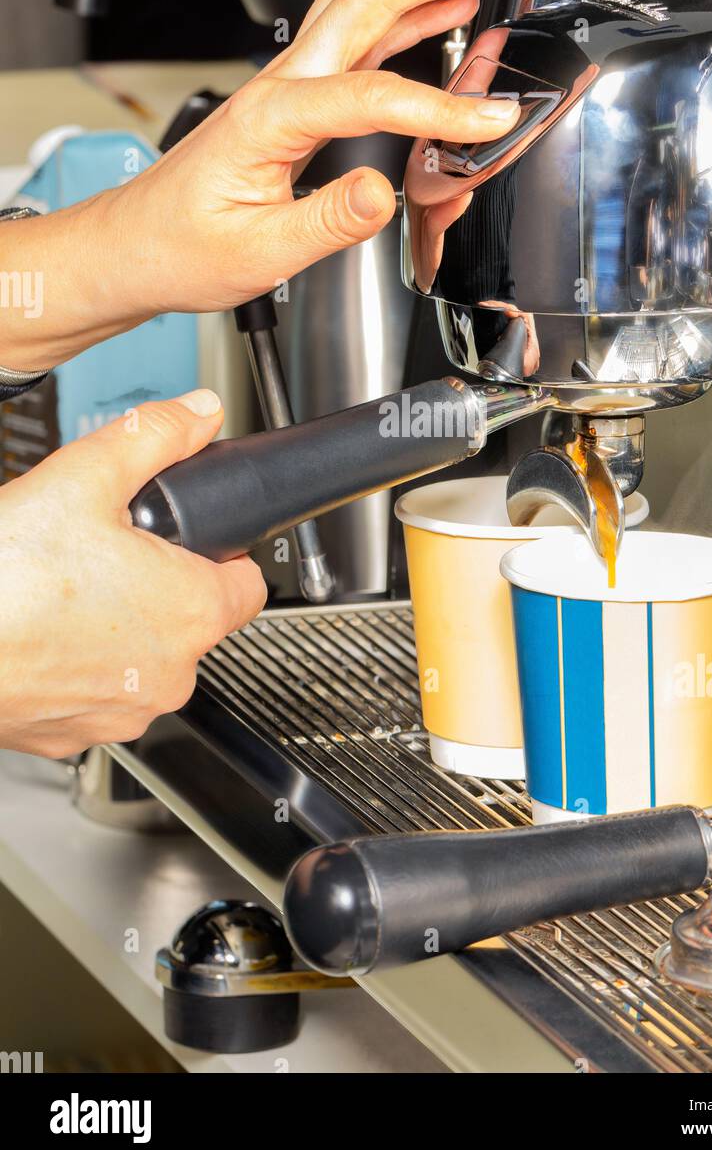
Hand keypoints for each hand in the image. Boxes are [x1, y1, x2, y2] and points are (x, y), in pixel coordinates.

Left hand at [0, 0, 534, 370]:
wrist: (136, 245)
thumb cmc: (182, 247)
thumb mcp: (256, 252)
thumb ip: (326, 222)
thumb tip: (383, 193)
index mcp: (272, 117)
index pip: (371, 96)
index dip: (438, 106)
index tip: (490, 119)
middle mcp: (281, 84)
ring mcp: (288, 83)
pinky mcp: (297, 96)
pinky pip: (358, 34)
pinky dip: (408, 9)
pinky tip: (445, 6)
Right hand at [0, 390, 265, 757]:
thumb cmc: (5, 576)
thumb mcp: (85, 475)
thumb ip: (156, 437)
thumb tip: (200, 414)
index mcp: (192, 611)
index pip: (249, 584)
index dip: (222, 553)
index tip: (190, 540)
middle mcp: (169, 673)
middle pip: (194, 621)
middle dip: (161, 586)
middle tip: (109, 554)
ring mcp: (123, 711)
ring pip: (144, 660)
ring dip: (120, 629)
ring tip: (70, 592)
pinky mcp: (74, 736)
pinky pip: (96, 693)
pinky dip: (78, 665)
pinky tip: (45, 633)